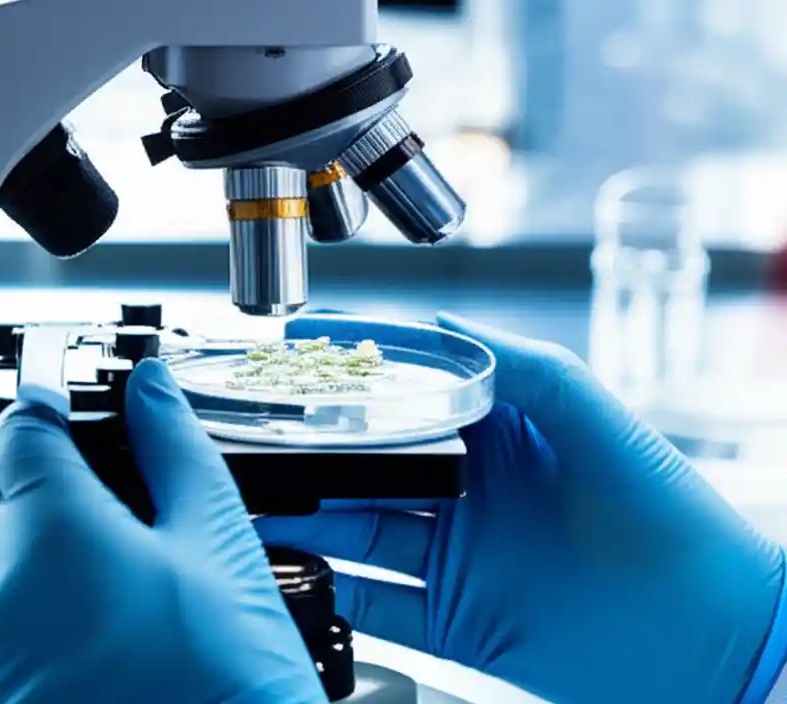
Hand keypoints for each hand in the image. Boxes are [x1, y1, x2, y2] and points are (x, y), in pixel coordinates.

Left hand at [0, 360, 326, 703]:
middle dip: (46, 511)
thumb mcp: (216, 545)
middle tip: (115, 537)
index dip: (45, 414)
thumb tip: (152, 389)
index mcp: (52, 531)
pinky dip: (32, 636)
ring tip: (117, 612)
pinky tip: (98, 656)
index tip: (59, 414)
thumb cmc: (225, 683)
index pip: (19, 433)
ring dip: (38, 579)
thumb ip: (174, 449)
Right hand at [257, 314, 785, 702]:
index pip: (404, 393)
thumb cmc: (670, 516)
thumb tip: (438, 326)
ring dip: (301, 518)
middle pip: (365, 465)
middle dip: (306, 451)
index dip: (349, 372)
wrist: (711, 635)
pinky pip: (373, 602)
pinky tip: (292, 569)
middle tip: (251, 437)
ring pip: (354, 530)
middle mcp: (466, 491)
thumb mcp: (595, 416)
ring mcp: (455, 556)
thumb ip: (521, 365)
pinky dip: (327, 589)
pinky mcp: (452, 620)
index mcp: (496, 435)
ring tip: (254, 501)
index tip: (293, 352)